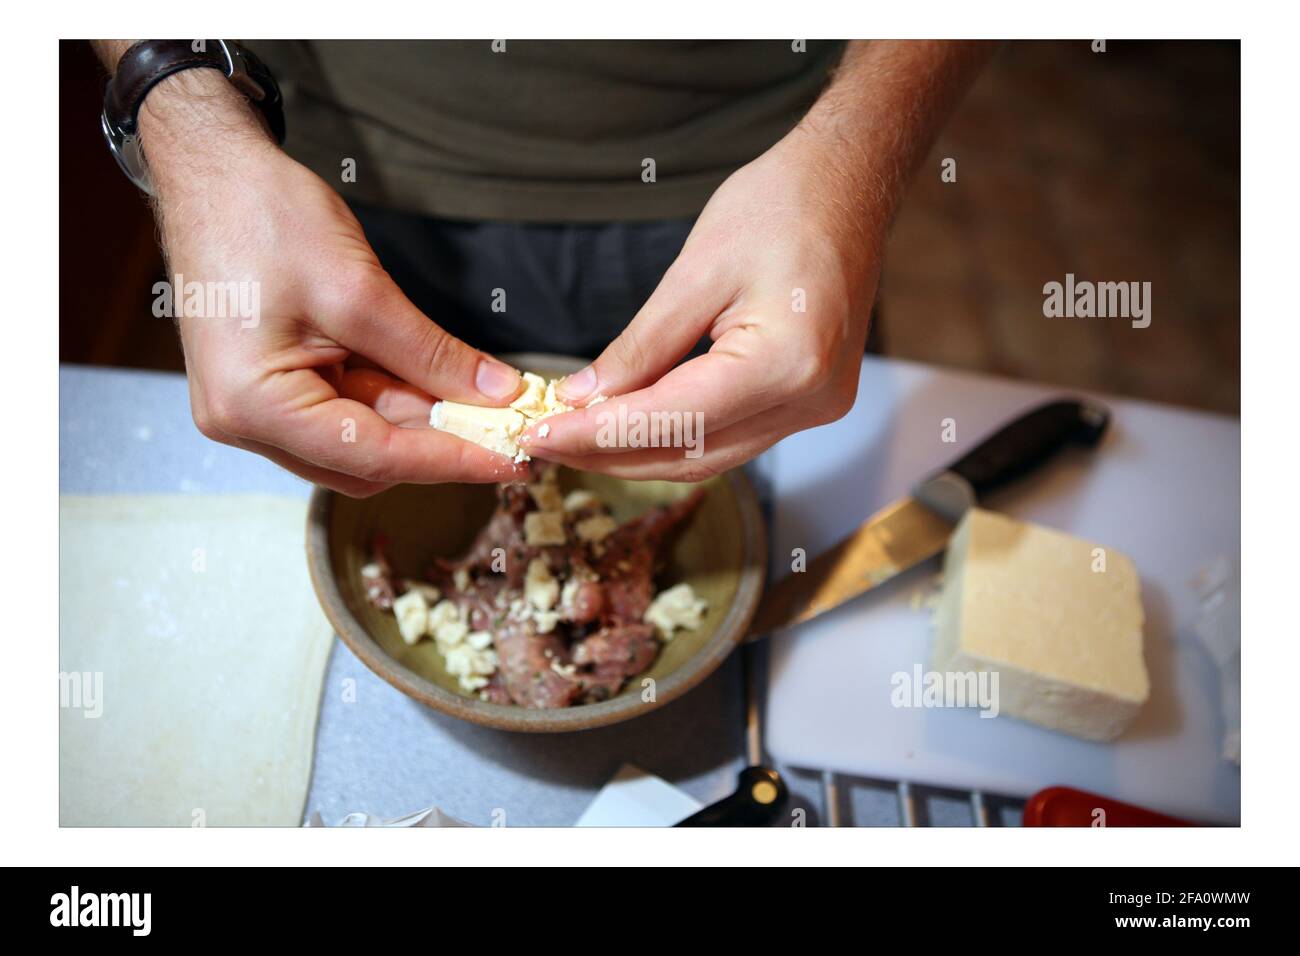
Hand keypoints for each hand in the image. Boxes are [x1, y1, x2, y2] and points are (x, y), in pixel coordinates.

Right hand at [144, 74, 526, 495]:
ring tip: (479, 399)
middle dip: (438, 444)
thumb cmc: (265, 217)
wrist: (213, 173)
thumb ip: (431, 354)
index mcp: (253, 406)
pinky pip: (344, 413)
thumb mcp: (360, 290)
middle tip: (507, 428)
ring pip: (359, 442)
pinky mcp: (270, 390)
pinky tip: (436, 382)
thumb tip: (496, 394)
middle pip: (365, 462)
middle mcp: (244, 422)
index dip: (451, 459)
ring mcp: (253, 410)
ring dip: (419, 424)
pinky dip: (393, 402)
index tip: (511, 461)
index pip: (372, 456)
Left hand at [521, 126, 882, 480]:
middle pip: (690, 455)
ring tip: (575, 438)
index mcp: (786, 364)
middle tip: (544, 443)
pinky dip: (676, 436)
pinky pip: (731, 437)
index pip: (671, 420)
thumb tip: (584, 398)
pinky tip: (629, 424)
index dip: (597, 434)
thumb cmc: (781, 206)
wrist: (848, 184)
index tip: (539, 435)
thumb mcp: (696, 271)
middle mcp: (809, 401)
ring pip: (709, 456)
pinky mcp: (809, 402)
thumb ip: (640, 346)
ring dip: (639, 454)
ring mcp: (815, 408)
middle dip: (610, 455)